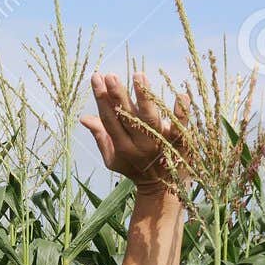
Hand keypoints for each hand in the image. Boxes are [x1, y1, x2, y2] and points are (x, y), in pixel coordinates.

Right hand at [80, 72, 189, 188]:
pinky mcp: (180, 142)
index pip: (109, 119)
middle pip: (127, 117)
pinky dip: (182, 112)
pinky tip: (181, 95)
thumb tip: (83, 118)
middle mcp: (139, 144)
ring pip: (150, 119)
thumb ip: (100, 136)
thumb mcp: (113, 157)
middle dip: (118, 95)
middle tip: (110, 75)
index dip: (102, 99)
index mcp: (122, 146)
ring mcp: (160, 143)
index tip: (96, 77)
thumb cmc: (135, 169)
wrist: (162, 189)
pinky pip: (181, 127)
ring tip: (138, 76)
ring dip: (144, 97)